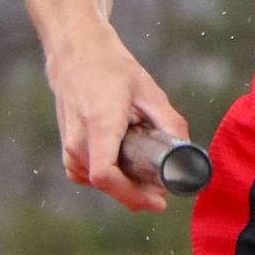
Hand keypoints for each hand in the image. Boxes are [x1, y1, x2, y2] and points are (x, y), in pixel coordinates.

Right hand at [51, 35, 189, 215]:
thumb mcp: (149, 92)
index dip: (133, 194)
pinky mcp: (67, 152)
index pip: (106, 175)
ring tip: (143, 161)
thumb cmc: (112, 69)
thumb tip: (188, 155)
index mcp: (99, 124)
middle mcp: (78, 140)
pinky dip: (110, 178)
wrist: (76, 54)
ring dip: (125, 184)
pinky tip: (124, 162)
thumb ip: (170, 124)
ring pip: (100, 184)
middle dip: (138, 192)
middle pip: (108, 185)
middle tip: (163, 188)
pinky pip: (89, 178)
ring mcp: (68, 148)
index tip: (159, 200)